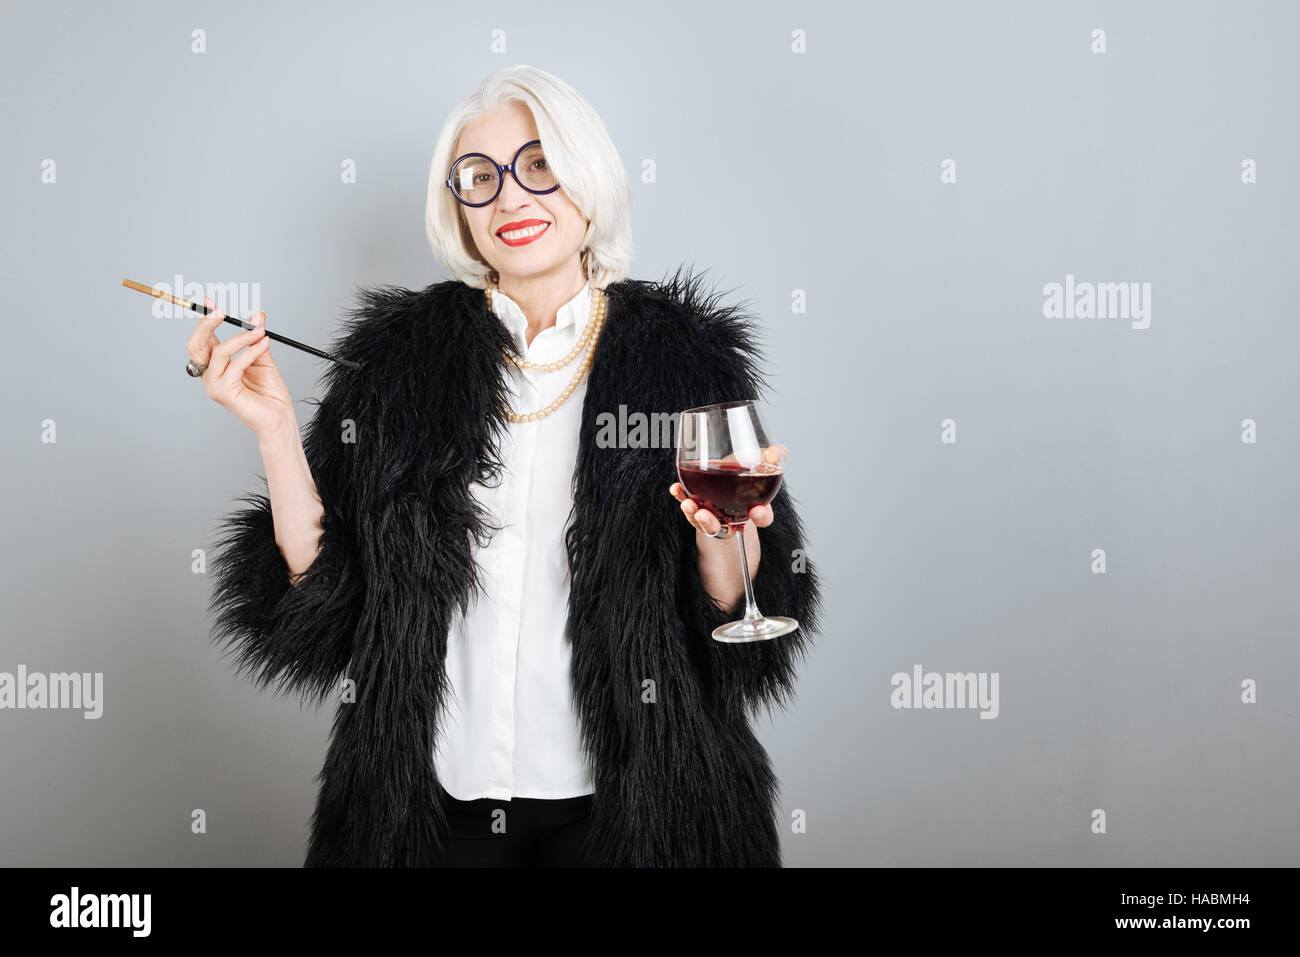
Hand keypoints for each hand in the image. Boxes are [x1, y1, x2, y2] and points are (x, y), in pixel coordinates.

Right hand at [188, 297, 294, 438]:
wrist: (279, 417)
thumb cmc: (270, 393)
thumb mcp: (263, 358)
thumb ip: (256, 338)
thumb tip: (257, 315)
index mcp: (216, 365)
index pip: (203, 339)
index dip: (204, 320)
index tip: (210, 302)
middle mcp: (210, 375)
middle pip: (196, 345)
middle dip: (206, 324)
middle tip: (220, 311)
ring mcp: (214, 385)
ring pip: (219, 352)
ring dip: (242, 337)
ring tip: (260, 332)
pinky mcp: (223, 393)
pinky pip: (235, 365)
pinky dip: (250, 352)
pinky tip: (263, 345)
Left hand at [668, 444, 787, 536]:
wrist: (731, 484)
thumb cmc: (746, 475)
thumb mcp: (760, 467)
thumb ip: (769, 459)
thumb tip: (780, 449)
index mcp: (753, 507)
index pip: (762, 517)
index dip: (761, 516)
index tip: (757, 512)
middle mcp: (733, 516)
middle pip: (725, 525)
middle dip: (712, 522)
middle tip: (704, 515)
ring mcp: (715, 516)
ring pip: (705, 521)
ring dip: (694, 514)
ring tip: (688, 504)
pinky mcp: (699, 509)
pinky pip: (690, 507)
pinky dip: (681, 498)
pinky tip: (675, 488)